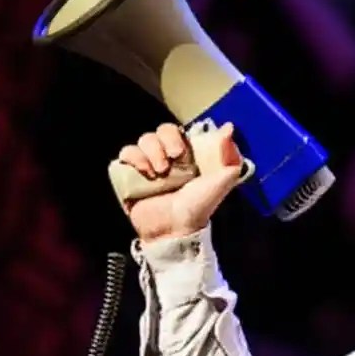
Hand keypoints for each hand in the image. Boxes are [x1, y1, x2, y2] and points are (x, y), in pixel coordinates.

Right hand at [118, 123, 244, 242]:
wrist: (174, 228)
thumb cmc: (198, 206)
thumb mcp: (221, 181)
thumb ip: (229, 157)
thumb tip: (228, 127)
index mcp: (185, 156)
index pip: (176, 131)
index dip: (176, 136)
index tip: (183, 153)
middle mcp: (165, 157)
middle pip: (158, 131)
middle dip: (164, 141)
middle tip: (173, 160)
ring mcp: (146, 165)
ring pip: (143, 140)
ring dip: (151, 151)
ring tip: (160, 172)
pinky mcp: (129, 175)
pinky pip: (125, 154)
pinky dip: (133, 157)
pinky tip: (144, 171)